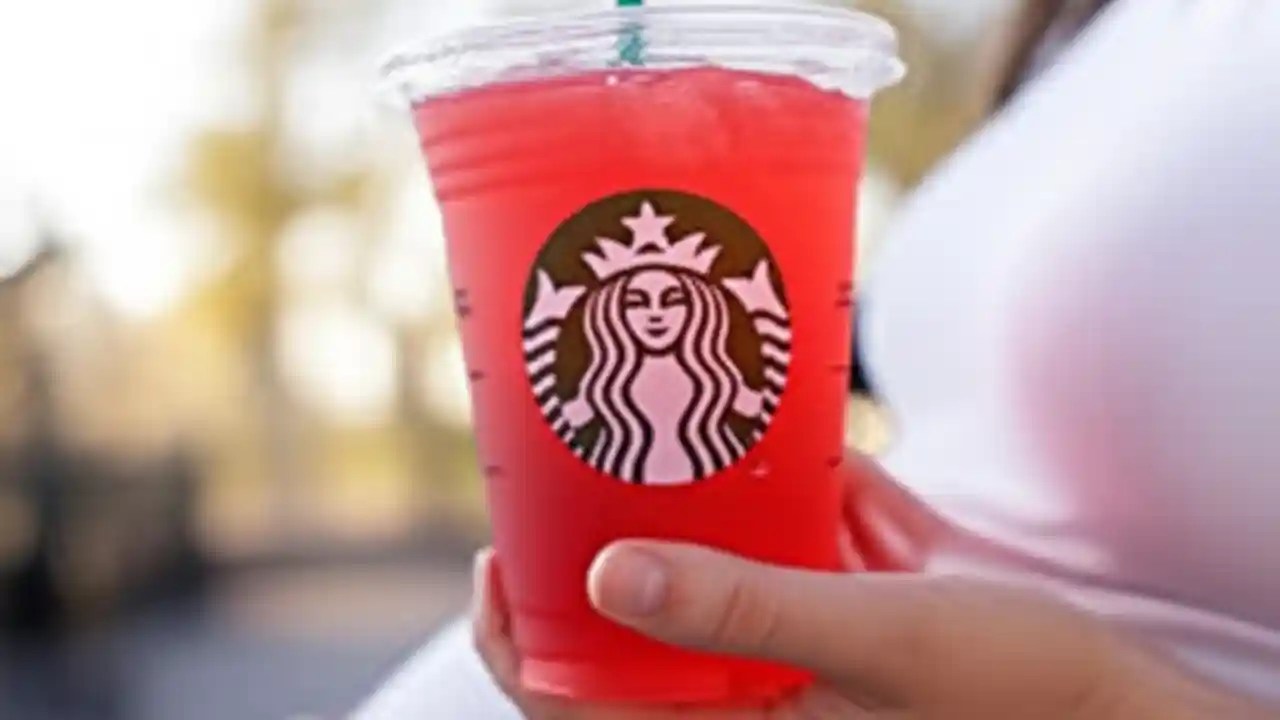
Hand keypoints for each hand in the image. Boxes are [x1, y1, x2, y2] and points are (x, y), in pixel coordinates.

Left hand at [474, 458, 1270, 718]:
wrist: (1123, 704)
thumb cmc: (1013, 692)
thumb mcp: (877, 641)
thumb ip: (749, 607)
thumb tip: (612, 572)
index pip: (584, 713)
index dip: (519, 646)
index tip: (496, 561)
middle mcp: (755, 703)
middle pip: (629, 644)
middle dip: (591, 566)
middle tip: (561, 481)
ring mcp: (800, 663)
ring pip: (705, 594)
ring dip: (682, 528)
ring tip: (654, 443)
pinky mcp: (848, 621)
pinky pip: (787, 561)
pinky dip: (778, 509)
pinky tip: (781, 443)